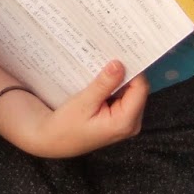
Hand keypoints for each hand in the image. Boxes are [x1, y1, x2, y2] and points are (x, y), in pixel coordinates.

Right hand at [0, 59, 147, 159]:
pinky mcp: (119, 119)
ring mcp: (126, 122)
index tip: (121, 53)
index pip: (140, 88)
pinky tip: (102, 78)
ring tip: (104, 65)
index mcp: (125, 122)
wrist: (53, 141)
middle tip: (112, 55)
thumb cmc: (66, 126)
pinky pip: (123, 98)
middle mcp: (131, 124)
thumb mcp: (84, 102)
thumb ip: (104, 84)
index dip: (133, 69)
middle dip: (126, 73)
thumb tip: (119, 64)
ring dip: (119, 79)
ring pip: (130, 92)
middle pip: (137, 90)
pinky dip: (114, 87)